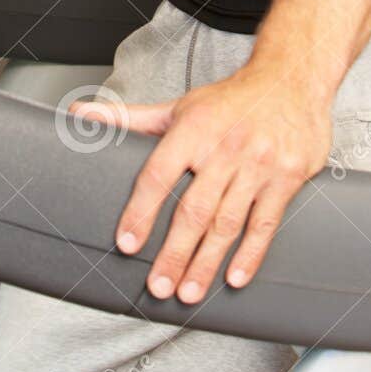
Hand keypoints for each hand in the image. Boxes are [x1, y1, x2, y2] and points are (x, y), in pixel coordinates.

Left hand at [70, 65, 331, 302]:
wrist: (289, 80)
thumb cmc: (228, 101)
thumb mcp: (178, 106)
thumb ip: (130, 119)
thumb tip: (81, 117)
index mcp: (193, 129)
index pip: (158, 175)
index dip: (140, 212)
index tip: (127, 243)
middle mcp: (224, 148)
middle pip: (193, 210)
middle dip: (173, 253)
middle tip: (158, 285)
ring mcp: (257, 165)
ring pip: (227, 223)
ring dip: (205, 263)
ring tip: (187, 291)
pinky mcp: (286, 179)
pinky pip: (265, 223)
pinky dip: (250, 255)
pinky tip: (234, 277)